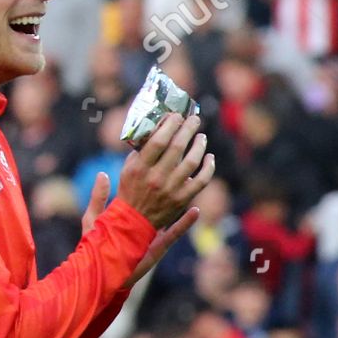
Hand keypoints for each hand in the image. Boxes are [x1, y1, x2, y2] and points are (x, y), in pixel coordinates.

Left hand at [82, 170, 193, 288]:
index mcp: (129, 215)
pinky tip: (196, 210)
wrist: (100, 275)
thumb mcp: (93, 219)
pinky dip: (185, 222)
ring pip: (172, 213)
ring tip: (195, 182)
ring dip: (183, 199)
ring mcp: (152, 234)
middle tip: (185, 169)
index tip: (158, 165)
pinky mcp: (158, 247)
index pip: (142, 194)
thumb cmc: (94, 247)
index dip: (151, 181)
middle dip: (172, 186)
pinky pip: (175, 233)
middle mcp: (143, 222)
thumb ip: (98, 197)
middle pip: (161, 201)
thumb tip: (102, 173)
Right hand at [116, 112, 214, 233]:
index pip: (158, 140)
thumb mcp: (128, 168)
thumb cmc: (130, 190)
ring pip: (192, 162)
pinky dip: (209, 167)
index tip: (176, 116)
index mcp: (140, 168)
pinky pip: (201, 181)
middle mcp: (156, 178)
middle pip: (177, 147)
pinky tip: (209, 157)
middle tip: (194, 120)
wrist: (133, 221)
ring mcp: (170, 190)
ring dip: (199, 145)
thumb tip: (157, 128)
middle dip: (188, 129)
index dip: (170, 125)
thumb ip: (140, 149)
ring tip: (201, 136)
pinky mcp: (182, 199)